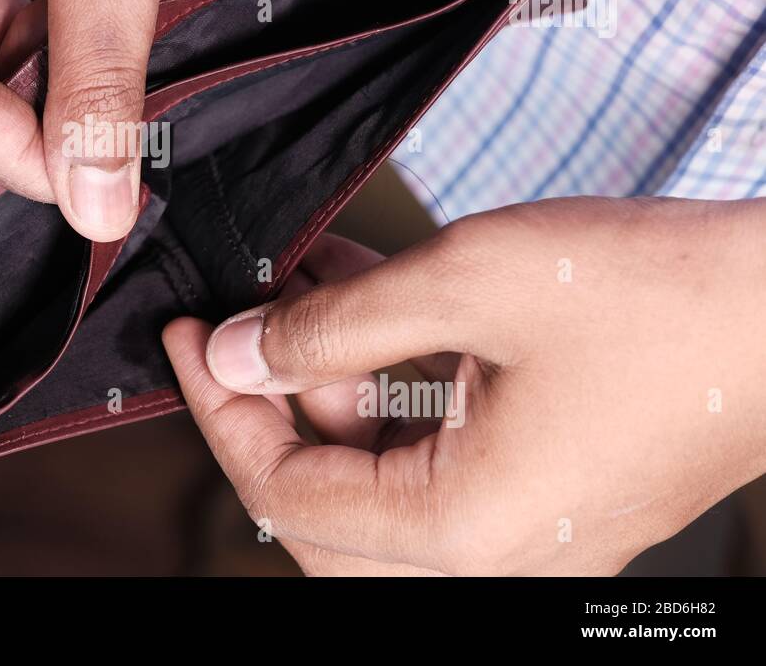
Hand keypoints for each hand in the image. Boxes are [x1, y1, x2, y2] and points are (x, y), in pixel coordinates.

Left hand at [163, 197, 765, 574]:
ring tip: (317, 292)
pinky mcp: (544, 496)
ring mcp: (525, 535)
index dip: (219, 408)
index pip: (283, 494)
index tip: (188, 333)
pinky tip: (375, 308)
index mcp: (466, 530)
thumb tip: (234, 355)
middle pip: (321, 512)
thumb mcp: (466, 282)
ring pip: (372, 489)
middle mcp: (495, 560)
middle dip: (274, 409)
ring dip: (330, 391)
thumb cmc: (655, 294)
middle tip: (252, 324)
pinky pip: (432, 465)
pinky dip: (388, 393)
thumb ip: (332, 327)